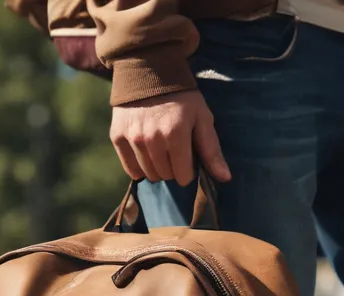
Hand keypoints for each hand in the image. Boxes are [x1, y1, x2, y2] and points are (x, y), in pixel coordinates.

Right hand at [109, 90, 230, 185]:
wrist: (149, 69)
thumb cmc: (182, 96)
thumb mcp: (202, 117)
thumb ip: (211, 150)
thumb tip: (225, 178)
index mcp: (175, 134)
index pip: (183, 176)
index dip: (189, 170)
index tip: (189, 156)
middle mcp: (152, 139)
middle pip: (166, 176)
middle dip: (173, 168)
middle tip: (174, 149)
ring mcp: (133, 138)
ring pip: (149, 174)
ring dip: (157, 168)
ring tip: (161, 149)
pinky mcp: (117, 136)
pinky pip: (130, 169)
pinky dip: (139, 167)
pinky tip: (146, 152)